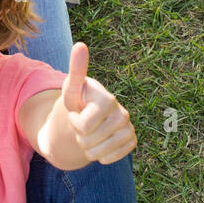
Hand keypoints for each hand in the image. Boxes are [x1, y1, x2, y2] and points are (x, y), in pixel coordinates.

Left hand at [61, 44, 136, 164]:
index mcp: (107, 100)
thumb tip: (80, 44)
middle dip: (80, 136)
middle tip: (84, 123)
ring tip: (91, 132)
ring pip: (99, 153)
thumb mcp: (71, 88)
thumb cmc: (78, 100)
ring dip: (89, 147)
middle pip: (89, 142)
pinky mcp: (132, 141)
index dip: (74, 122)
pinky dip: (101, 155)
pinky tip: (101, 141)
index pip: (83, 127)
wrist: (90, 115)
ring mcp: (129, 128)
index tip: (76, 111)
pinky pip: (110, 158)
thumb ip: (75, 69)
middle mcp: (122, 113)